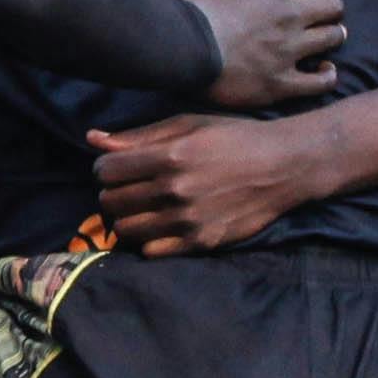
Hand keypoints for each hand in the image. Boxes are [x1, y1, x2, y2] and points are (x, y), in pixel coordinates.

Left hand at [91, 113, 310, 255]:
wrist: (284, 166)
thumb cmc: (235, 137)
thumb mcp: (189, 124)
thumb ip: (139, 136)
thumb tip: (93, 139)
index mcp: (168, 156)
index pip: (105, 171)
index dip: (106, 168)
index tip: (118, 168)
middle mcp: (175, 190)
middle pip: (110, 202)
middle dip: (113, 193)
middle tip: (130, 189)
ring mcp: (188, 220)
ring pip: (126, 230)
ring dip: (128, 219)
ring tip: (143, 208)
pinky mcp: (202, 242)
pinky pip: (151, 252)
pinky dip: (149, 241)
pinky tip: (161, 226)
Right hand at [166, 0, 348, 107]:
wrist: (177, 45)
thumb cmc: (186, 0)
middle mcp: (290, 17)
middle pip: (332, 6)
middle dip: (332, 6)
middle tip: (325, 11)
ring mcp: (288, 51)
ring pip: (331, 39)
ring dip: (333, 35)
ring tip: (330, 37)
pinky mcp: (280, 82)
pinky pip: (319, 82)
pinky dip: (327, 75)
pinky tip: (325, 71)